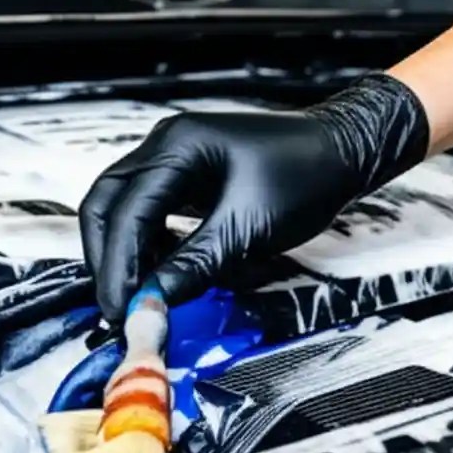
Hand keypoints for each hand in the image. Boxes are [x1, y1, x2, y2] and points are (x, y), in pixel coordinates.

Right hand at [79, 74, 429, 322]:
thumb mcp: (248, 227)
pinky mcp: (189, 176)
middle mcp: (167, 145)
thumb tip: (154, 299)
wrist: (344, 152)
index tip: (121, 307)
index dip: (117, 266)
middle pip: (108, 203)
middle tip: (118, 304)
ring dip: (128, 252)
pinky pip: (152, 211)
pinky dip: (151, 243)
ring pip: (125, 208)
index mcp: (178, 146)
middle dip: (108, 257)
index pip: (125, 211)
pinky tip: (166, 269)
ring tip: (142, 293)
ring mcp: (176, 158)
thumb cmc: (306, 173)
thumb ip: (195, 264)